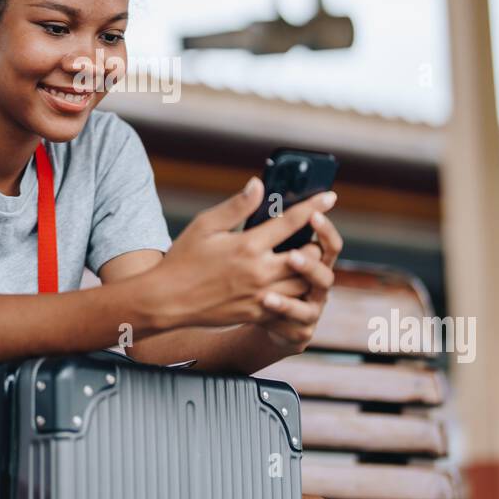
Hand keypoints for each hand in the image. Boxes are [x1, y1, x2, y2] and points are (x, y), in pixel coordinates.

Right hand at [145, 179, 337, 331]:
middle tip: (310, 236)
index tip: (330, 197)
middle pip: (308, 256)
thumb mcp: (205, 225)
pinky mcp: (258, 313)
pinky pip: (290, 304)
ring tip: (301, 259)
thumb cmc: (183, 259)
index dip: (314, 206)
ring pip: (304, 283)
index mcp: (248, 246)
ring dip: (309, 269)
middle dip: (315, 243)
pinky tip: (290, 283)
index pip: (291, 221)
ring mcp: (261, 296)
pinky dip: (296, 293)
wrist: (168, 301)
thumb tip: (258, 185)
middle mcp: (260, 272)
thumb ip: (236, 206)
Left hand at [255, 209, 342, 356]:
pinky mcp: (299, 330)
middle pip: (324, 271)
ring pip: (311, 302)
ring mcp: (310, 308)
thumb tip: (256, 185)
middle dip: (310, 263)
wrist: (252, 315)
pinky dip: (281, 316)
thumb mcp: (251, 245)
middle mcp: (315, 283)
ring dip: (291, 297)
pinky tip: (263, 306)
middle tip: (291, 254)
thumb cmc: (256, 273)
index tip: (316, 210)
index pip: (325, 241)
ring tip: (268, 292)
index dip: (323, 227)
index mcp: (310, 259)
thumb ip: (258, 219)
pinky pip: (295, 325)